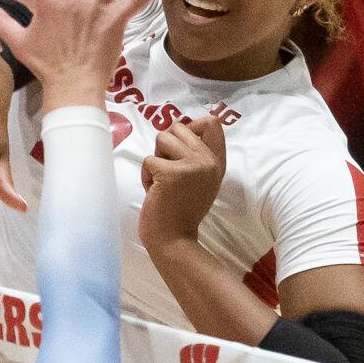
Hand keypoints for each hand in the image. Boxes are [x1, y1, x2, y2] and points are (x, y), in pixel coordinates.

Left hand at [138, 114, 225, 249]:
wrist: (174, 239)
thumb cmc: (181, 210)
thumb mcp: (200, 180)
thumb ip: (196, 155)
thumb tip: (176, 125)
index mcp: (217, 162)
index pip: (212, 123)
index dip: (190, 125)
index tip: (179, 144)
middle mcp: (208, 161)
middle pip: (178, 127)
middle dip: (165, 146)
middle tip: (168, 172)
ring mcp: (191, 165)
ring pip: (162, 138)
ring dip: (155, 160)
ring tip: (162, 181)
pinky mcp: (170, 172)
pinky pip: (148, 160)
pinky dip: (146, 176)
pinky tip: (155, 192)